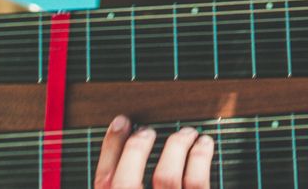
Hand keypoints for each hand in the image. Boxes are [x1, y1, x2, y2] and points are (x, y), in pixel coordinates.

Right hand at [93, 115, 214, 188]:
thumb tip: (134, 144)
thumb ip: (132, 178)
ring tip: (185, 134)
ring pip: (166, 178)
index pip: (104, 182)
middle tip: (148, 131)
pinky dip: (200, 156)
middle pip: (125, 183)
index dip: (110, 148)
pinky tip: (204, 144)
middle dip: (135, 149)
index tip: (121, 123)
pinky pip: (198, 182)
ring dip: (175, 147)